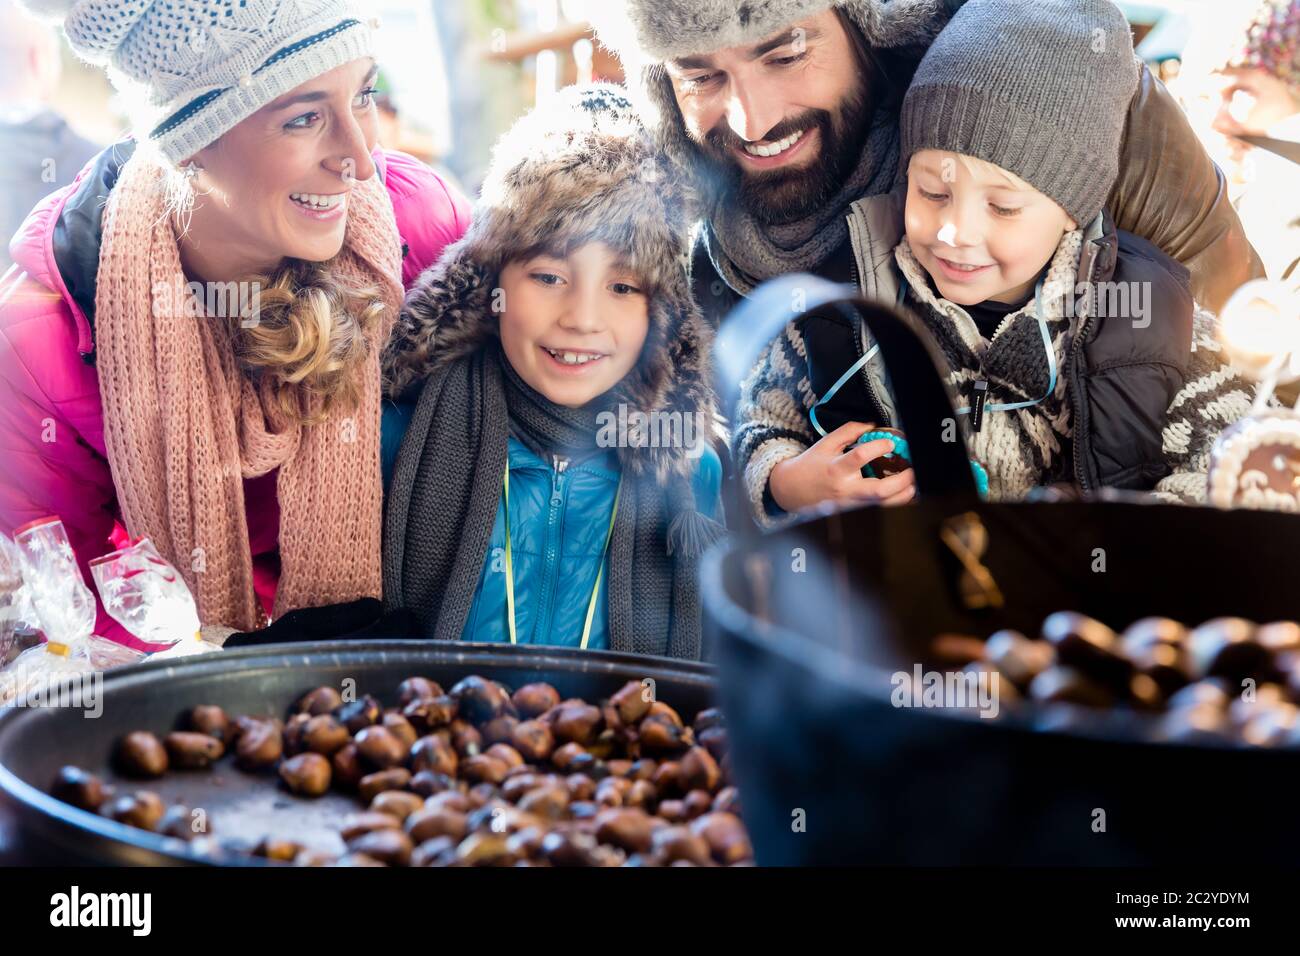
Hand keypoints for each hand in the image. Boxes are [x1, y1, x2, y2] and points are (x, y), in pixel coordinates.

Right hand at [768, 421, 915, 513]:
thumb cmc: (810, 466)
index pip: (859, 457)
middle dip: (901, 481)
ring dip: (903, 496)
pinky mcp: (854, 511)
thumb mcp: (825, 444)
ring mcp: (851, 504)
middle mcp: (845, 489)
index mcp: (836, 469)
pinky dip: (895, 502)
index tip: (890, 442)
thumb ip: (848, 431)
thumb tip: (872, 426)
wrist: (791, 491)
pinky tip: (905, 494)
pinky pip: (879, 509)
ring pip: (882, 505)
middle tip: (913, 470)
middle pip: (878, 491)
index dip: (877, 447)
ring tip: (914, 484)